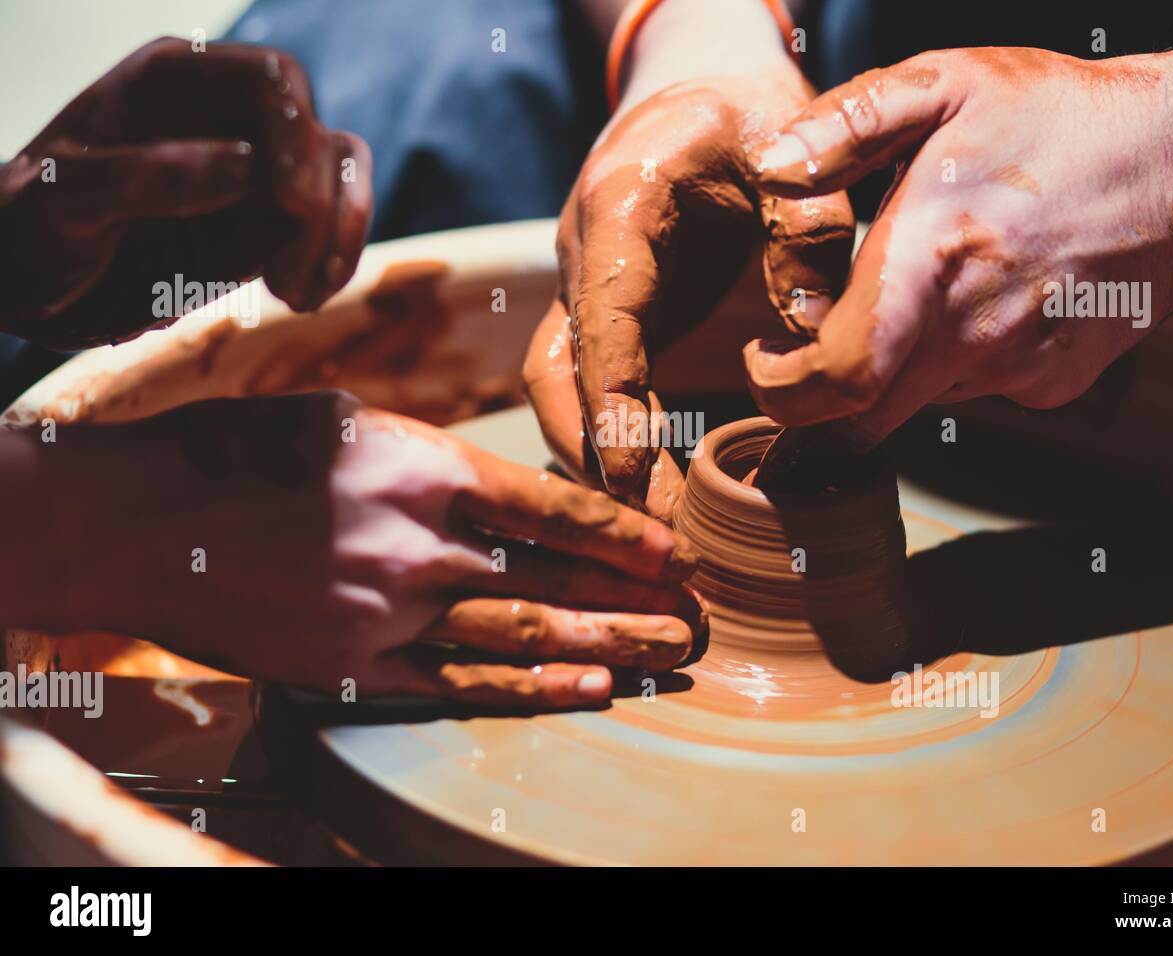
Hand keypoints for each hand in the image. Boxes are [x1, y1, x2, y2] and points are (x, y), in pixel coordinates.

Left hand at [0, 37, 372, 348]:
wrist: (28, 286)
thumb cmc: (26, 230)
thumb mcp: (64, 202)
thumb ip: (146, 177)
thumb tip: (247, 167)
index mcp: (174, 82)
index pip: (270, 84)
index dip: (294, 136)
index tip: (290, 203)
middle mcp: (226, 118)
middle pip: (317, 137)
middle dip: (319, 208)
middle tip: (282, 282)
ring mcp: (255, 174)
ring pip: (340, 180)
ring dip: (339, 238)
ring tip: (296, 297)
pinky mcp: (269, 226)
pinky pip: (329, 232)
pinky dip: (333, 264)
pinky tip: (303, 299)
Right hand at [30, 392, 703, 707]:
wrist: (137, 522)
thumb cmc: (239, 452)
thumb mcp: (348, 420)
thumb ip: (429, 456)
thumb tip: (490, 484)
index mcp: (425, 468)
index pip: (554, 506)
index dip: (624, 533)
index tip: (675, 550)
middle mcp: (422, 543)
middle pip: (556, 577)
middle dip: (637, 597)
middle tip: (697, 613)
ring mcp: (391, 611)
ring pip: (525, 634)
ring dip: (607, 644)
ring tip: (668, 653)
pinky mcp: (357, 664)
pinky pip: (462, 682)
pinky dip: (530, 689)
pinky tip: (589, 688)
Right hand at [525, 65, 854, 521]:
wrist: (700, 88)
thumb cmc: (740, 110)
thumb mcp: (784, 139)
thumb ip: (806, 221)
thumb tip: (812, 327)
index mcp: (615, 214)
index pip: (597, 325)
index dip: (609, 408)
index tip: (632, 480)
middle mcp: (585, 263)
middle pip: (551, 379)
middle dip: (591, 459)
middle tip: (653, 536)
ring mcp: (591, 294)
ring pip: (561, 394)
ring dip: (597, 464)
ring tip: (658, 535)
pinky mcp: (614, 319)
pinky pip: (597, 392)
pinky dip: (620, 445)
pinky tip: (661, 496)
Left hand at [747, 43, 1172, 437]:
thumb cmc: (1058, 116)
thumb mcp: (947, 85)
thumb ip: (848, 126)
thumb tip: (770, 170)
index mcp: (933, 260)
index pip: (835, 379)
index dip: (781, 390)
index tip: (762, 361)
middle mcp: (973, 331)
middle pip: (861, 418)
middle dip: (815, 403)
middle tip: (799, 358)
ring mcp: (1017, 367)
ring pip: (912, 401)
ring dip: (889, 368)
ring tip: (924, 286)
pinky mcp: (1051, 384)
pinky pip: (971, 389)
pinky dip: (950, 360)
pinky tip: (982, 297)